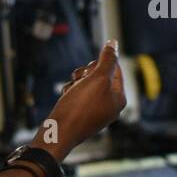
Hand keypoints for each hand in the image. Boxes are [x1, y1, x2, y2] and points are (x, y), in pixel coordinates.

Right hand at [36, 39, 126, 158]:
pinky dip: (70, 92)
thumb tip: (114, 43)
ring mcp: (95, 110)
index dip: (101, 64)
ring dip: (76, 81)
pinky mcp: (80, 112)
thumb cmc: (80, 107)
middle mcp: (110, 105)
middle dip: (87, 73)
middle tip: (80, 80)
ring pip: (86, 82)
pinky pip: (77, 93)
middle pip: (101, 75)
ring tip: (71, 89)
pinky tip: (66, 98)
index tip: (89, 71)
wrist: (58, 132)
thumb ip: (108, 60)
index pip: (115, 69)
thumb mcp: (98, 79)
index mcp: (119, 98)